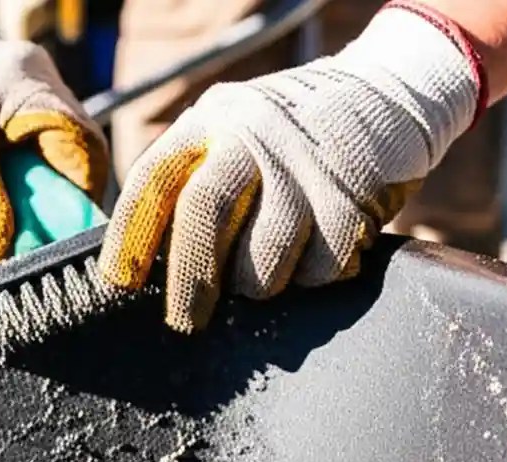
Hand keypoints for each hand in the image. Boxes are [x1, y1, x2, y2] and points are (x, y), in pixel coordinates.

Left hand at [97, 3, 483, 332]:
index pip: (154, 179)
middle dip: (190, 281)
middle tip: (186, 321)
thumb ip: (195, 176)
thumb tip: (151, 260)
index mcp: (212, 120)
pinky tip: (316, 257)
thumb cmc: (292, 132)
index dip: (129, 237)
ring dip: (257, 286)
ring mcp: (304, 165)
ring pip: (262, 257)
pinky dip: (313, 279)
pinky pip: (318, 269)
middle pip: (203, 214)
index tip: (120, 283)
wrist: (386, 94)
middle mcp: (254, 134)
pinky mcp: (351, 198)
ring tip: (263, 279)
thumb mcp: (235, 129)